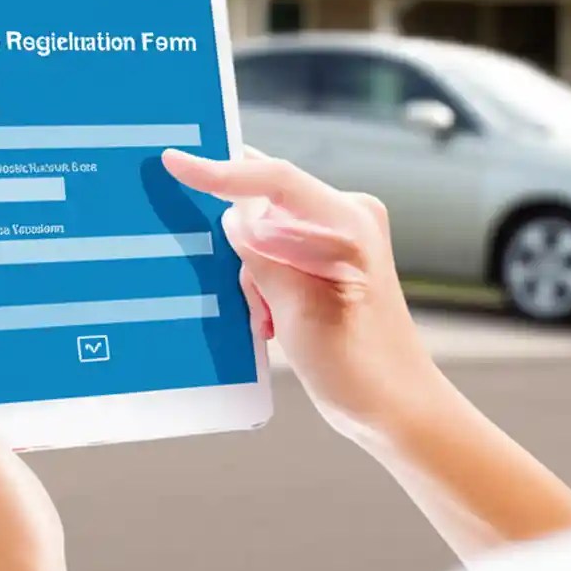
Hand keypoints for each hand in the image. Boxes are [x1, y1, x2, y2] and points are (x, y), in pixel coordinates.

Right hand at [164, 149, 570, 556]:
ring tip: (269, 322)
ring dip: (253, 275)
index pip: (274, 179)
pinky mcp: (328, 264)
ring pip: (264, 234)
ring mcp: (338, 241)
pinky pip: (275, 255)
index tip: (174, 163)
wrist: (395, 408)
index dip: (220, 170)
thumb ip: (260, 254)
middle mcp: (346, 219)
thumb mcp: (297, 310)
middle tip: (248, 293)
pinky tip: (271, 323)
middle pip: (266, 204)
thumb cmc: (360, 365)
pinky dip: (262, 284)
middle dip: (240, 243)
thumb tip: (232, 216)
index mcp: (348, 221)